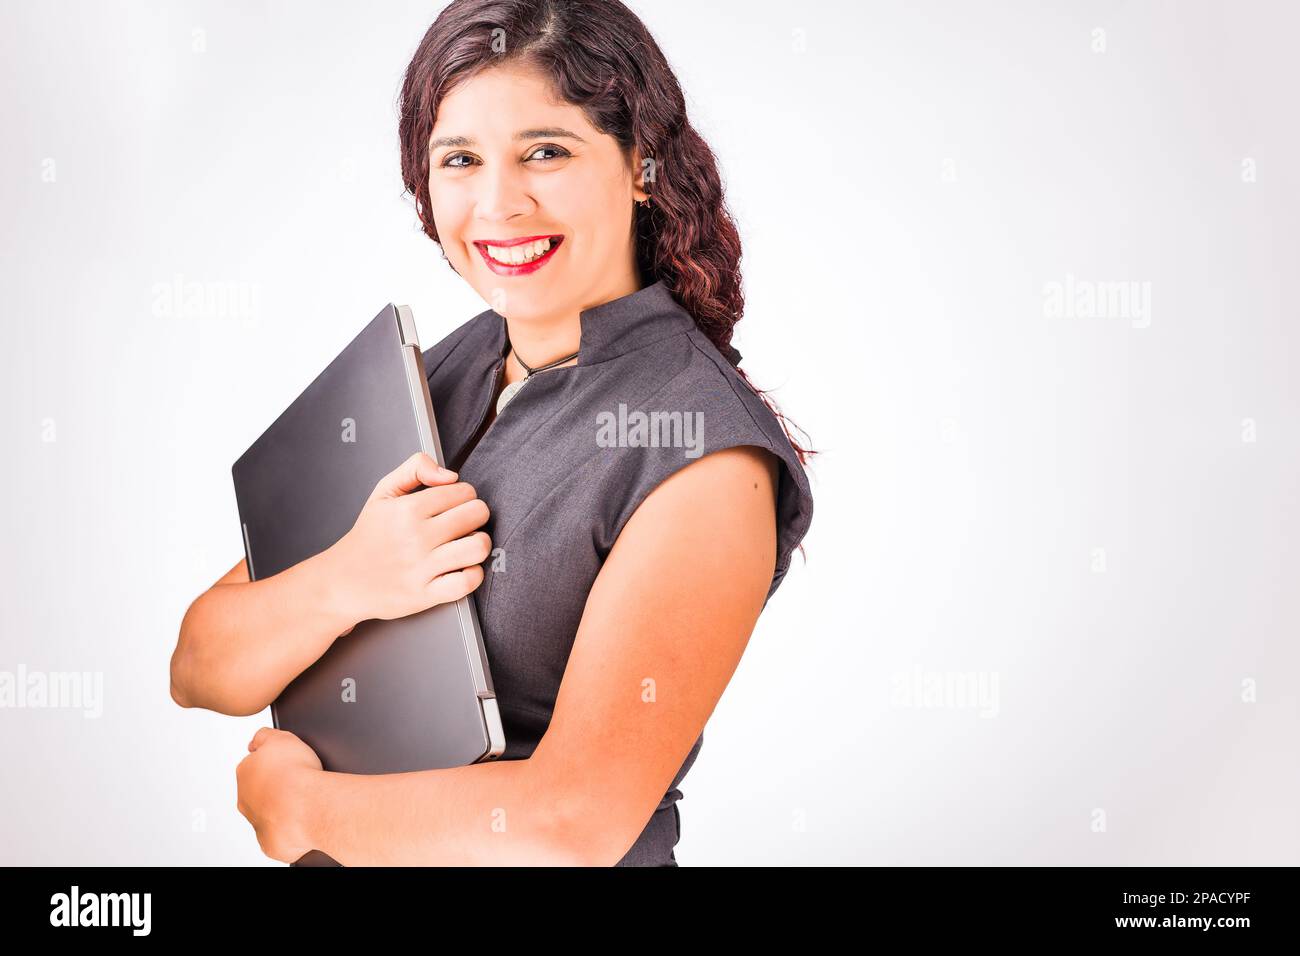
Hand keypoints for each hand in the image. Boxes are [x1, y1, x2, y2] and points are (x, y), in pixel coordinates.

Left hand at [236, 727, 322, 862]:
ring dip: (283, 807)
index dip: (274, 763)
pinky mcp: (269, 841)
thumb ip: (264, 735)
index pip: (256, 765)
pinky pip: (280, 832)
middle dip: (277, 786)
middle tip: (298, 783)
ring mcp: (256, 821)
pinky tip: (304, 818)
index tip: (289, 764)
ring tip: (304, 801)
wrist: (307, 806)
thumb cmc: (296, 773)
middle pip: (260, 790)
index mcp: (245, 772)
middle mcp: (245, 798)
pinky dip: (291, 827)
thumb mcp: (281, 736)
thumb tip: (256, 741)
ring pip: (269, 812)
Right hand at [326, 451, 491, 624]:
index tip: (456, 505)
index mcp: (408, 509)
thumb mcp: (383, 492)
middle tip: (464, 523)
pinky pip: (468, 581)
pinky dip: (474, 573)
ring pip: (478, 547)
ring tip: (467, 544)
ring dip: (480, 543)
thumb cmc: (368, 537)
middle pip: (476, 514)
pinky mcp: (426, 594)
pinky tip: (463, 567)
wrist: (343, 580)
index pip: (464, 491)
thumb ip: (415, 469)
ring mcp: (422, 567)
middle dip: (476, 515)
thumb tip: (450, 475)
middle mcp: (416, 537)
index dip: (465, 496)